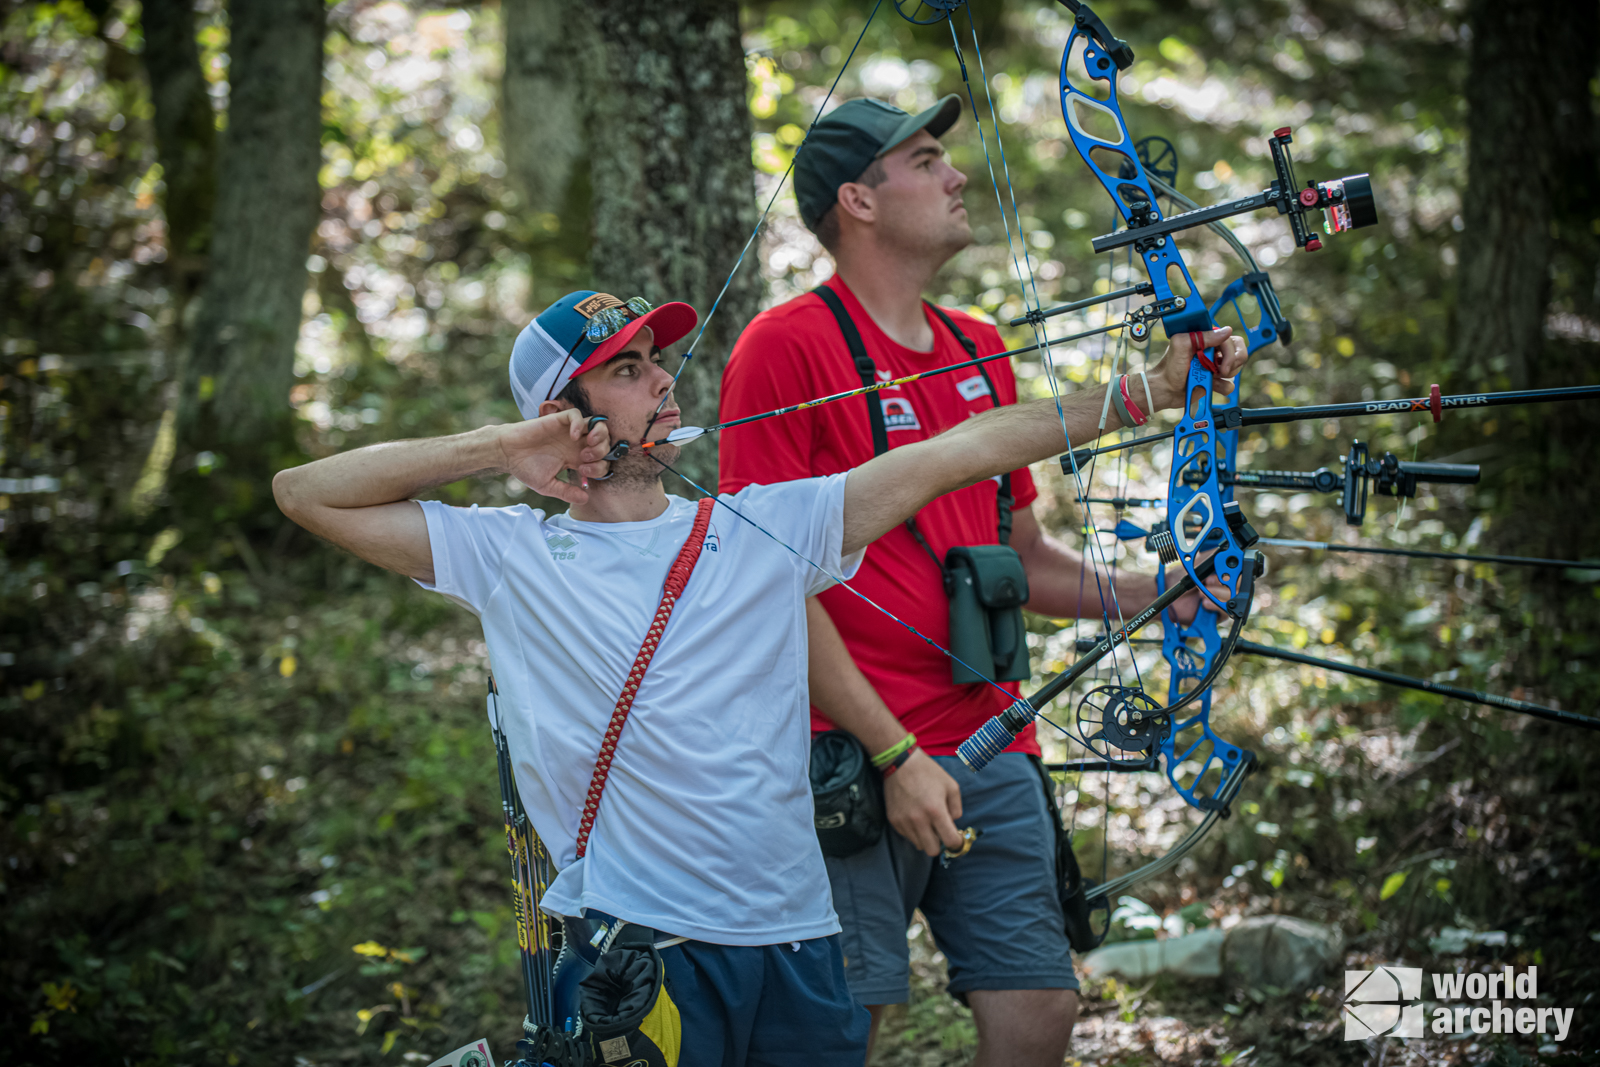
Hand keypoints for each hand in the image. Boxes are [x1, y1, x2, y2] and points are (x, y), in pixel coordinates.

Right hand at [493, 409, 613, 504]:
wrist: (506, 454)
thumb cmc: (525, 468)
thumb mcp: (548, 486)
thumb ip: (566, 492)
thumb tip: (585, 499)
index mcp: (576, 459)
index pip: (601, 461)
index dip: (600, 467)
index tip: (584, 473)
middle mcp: (576, 444)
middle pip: (604, 442)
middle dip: (602, 452)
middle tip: (585, 459)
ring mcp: (568, 431)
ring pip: (597, 424)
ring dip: (599, 435)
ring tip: (587, 446)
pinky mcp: (558, 420)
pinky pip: (577, 415)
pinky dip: (580, 423)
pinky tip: (572, 436)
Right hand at [884, 749, 964, 856]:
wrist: (900, 763)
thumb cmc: (928, 772)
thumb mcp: (951, 786)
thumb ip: (957, 809)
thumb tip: (953, 824)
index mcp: (936, 811)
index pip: (950, 841)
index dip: (956, 843)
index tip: (956, 839)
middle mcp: (919, 820)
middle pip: (932, 851)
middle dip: (939, 843)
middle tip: (940, 831)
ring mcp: (904, 821)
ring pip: (919, 845)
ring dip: (926, 837)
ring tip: (926, 821)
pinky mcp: (894, 820)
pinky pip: (907, 836)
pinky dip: (914, 831)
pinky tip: (915, 816)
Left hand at [1148, 326, 1249, 411]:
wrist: (1165, 391)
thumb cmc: (1169, 368)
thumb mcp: (1181, 345)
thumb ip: (1202, 336)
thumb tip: (1227, 331)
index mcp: (1205, 340)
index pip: (1230, 340)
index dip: (1230, 352)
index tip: (1220, 363)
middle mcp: (1212, 351)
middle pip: (1238, 352)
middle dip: (1233, 362)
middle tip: (1221, 371)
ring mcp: (1214, 366)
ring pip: (1236, 367)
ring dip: (1228, 374)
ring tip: (1212, 377)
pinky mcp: (1214, 381)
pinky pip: (1229, 384)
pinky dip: (1224, 387)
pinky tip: (1212, 386)